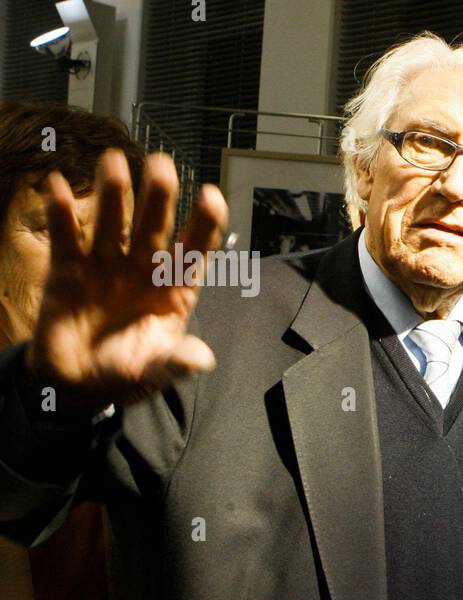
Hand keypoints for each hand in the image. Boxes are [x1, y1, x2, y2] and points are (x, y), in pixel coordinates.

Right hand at [27, 151, 227, 413]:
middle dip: (158, 198)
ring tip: (114, 162)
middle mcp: (143, 269)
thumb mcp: (154, 371)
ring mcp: (105, 265)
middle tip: (161, 164)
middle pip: (154, 228)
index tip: (212, 197)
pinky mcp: (67, 269)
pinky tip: (59, 185)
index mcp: (173, 290)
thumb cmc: (125, 372)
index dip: (204, 225)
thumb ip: (176, 361)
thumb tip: (203, 357)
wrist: (76, 383)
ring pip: (112, 223)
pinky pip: (66, 236)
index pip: (194, 252)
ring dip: (113, 195)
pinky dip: (61, 213)